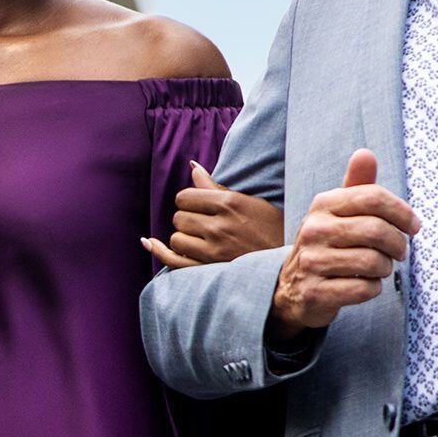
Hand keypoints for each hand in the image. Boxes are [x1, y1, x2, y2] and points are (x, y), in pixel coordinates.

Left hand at [145, 161, 286, 268]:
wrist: (288, 261)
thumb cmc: (271, 227)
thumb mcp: (248, 202)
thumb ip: (215, 187)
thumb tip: (192, 166)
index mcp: (229, 204)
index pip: (184, 197)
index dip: (188, 202)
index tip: (198, 207)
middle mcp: (219, 226)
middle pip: (178, 218)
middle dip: (187, 220)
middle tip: (205, 225)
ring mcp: (214, 250)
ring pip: (176, 239)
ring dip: (183, 238)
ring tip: (202, 239)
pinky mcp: (211, 270)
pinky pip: (173, 260)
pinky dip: (159, 251)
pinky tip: (149, 242)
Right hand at [269, 150, 420, 333]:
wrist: (291, 287)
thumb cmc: (327, 244)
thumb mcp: (338, 212)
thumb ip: (357, 185)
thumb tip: (365, 153)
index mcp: (323, 204)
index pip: (374, 197)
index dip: (403, 212)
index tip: (414, 227)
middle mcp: (313, 229)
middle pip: (377, 230)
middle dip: (398, 244)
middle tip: (400, 252)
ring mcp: (312, 262)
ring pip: (373, 262)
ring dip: (386, 269)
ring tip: (379, 268)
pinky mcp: (315, 292)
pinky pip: (363, 289)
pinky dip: (373, 289)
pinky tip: (365, 284)